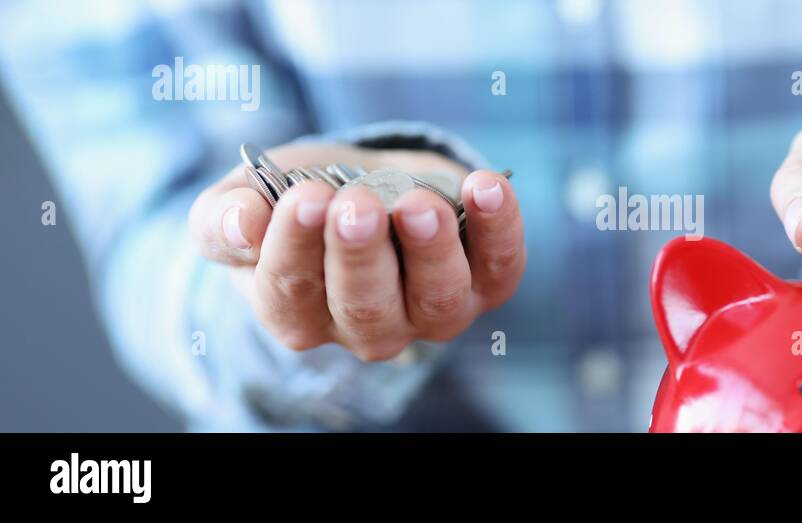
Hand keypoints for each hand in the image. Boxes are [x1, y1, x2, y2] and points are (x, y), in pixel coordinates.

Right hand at [188, 143, 525, 359]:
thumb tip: (242, 225)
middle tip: (355, 204)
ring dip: (430, 251)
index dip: (296, 247)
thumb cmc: (301, 198)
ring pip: (437, 299)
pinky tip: (484, 187)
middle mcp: (367, 327)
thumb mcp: (250, 199)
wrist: (367, 180)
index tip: (305, 198)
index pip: (291, 294)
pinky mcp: (485, 282)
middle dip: (361, 255)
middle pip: (365, 309)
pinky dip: (499, 228)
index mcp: (297, 312)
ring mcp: (430, 309)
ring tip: (416, 204)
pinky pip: (500, 267)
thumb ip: (226, 219)